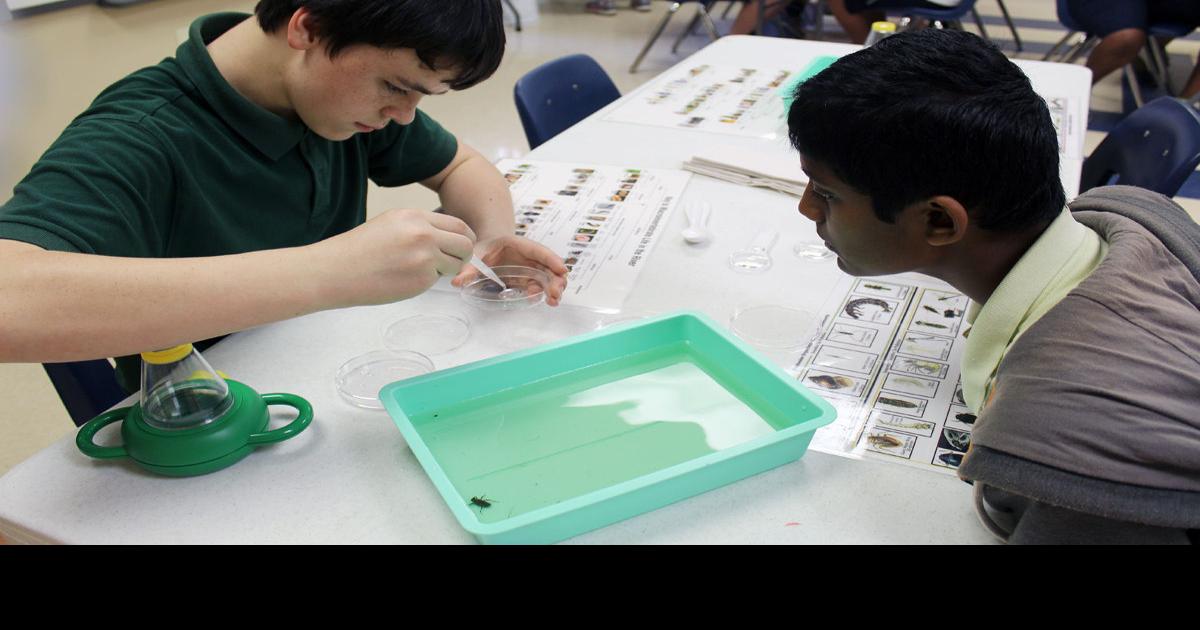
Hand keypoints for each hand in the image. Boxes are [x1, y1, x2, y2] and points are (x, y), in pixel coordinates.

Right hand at [313, 208, 475, 306]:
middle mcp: (424, 233)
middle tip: (448, 263)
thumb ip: (421, 228)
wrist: (336, 270)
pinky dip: (425, 282)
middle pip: (466, 244)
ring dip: (444, 270)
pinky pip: (437, 280)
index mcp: (415, 216)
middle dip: (462, 256)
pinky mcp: (421, 279)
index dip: (462, 238)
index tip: (457, 247)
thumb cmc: (359, 250)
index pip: (459, 225)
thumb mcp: (392, 224)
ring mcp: (425, 257)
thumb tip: (447, 239)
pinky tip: (403, 279)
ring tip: (417, 270)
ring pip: (456, 265)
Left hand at [450, 234, 568, 305]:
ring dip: (553, 289)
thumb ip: (468, 269)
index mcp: (520, 245)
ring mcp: (530, 268)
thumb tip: (456, 282)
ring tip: (553, 301)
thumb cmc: (483, 249)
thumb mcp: (476, 255)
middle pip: (548, 266)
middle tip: (555, 294)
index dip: (551, 259)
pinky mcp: (528, 279)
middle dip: (554, 279)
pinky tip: (545, 302)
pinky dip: (543, 293)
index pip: (539, 251)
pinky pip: (539, 286)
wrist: (485, 250)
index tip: (562, 270)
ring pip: (547, 278)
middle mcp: (530, 257)